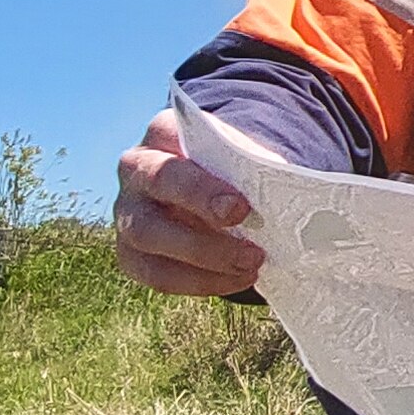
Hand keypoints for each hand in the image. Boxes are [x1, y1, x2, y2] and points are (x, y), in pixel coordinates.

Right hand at [112, 109, 264, 295]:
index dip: (203, 175)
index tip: (240, 205)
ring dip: (204, 254)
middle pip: (157, 182)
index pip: (170, 136)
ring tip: (251, 263)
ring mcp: (127, 212)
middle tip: (245, 227)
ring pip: (147, 234)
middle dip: (201, 206)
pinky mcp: (131, 253)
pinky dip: (200, 281)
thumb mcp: (248, 157)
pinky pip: (156, 273)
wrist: (216, 197)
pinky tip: (238, 279)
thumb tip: (286, 190)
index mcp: (164, 133)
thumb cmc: (234, 172)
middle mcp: (136, 167)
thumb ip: (259, 165)